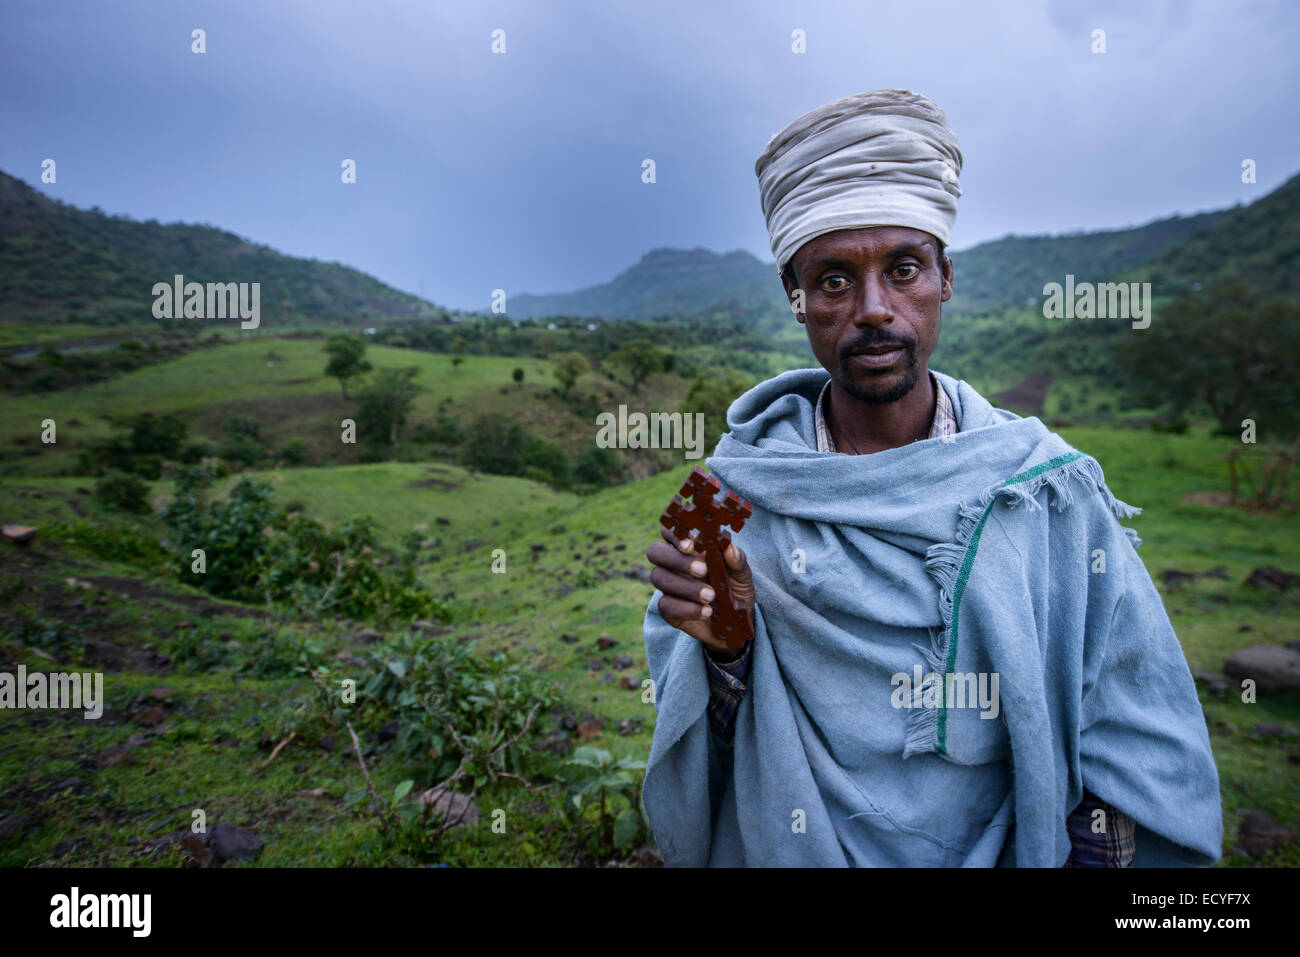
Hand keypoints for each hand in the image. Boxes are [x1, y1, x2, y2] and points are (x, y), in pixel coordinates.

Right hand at [646, 523, 755, 657]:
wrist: (736, 624)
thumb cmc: (735, 590)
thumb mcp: (742, 574)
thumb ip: (737, 560)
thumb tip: (729, 548)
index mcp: (689, 548)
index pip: (670, 531)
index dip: (675, 534)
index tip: (691, 545)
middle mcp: (673, 564)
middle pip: (655, 552)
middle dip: (676, 559)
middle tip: (702, 570)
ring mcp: (668, 587)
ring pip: (659, 578)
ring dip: (686, 586)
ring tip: (711, 596)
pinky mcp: (668, 610)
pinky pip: (665, 605)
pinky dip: (686, 608)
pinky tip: (706, 612)